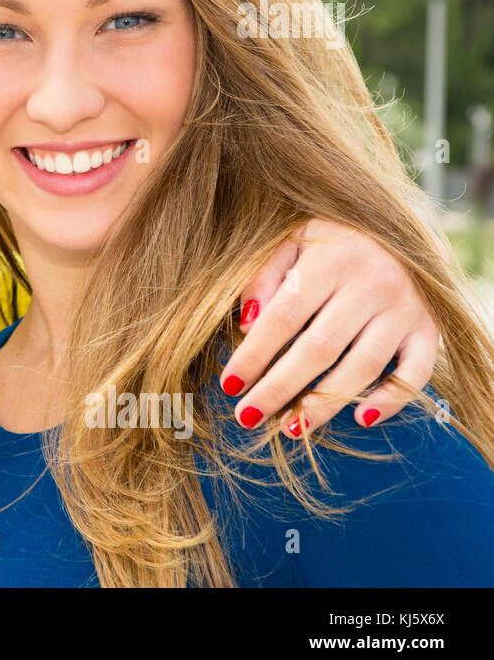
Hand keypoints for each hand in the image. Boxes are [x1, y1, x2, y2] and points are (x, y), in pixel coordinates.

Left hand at [218, 219, 440, 436]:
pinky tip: (362, 418)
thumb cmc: (329, 241)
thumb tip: (246, 325)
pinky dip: (392, 400)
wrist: (399, 230)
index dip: (255, 353)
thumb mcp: (291, 241)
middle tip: (249, 416)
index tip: (230, 384)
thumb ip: (264, 277)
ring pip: (362, 367)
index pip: (285, 315)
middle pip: (320, 348)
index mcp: (332, 260)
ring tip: (291, 428)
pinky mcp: (429, 329)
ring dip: (326, 404)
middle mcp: (373, 284)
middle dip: (280, 387)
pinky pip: (415, 373)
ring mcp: (405, 309)